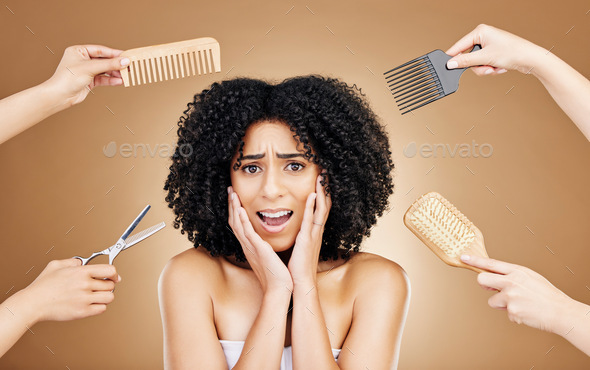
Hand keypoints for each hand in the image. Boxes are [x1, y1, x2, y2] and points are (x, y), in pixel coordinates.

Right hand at [19, 258, 119, 323]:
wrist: (33, 303)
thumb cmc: (42, 286)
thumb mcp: (56, 264)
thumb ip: (72, 261)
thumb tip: (81, 262)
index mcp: (81, 272)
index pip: (110, 270)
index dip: (114, 273)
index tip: (114, 276)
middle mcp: (85, 285)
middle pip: (110, 285)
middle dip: (107, 285)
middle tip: (100, 287)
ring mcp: (84, 299)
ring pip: (109, 297)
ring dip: (105, 297)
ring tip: (97, 296)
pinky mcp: (82, 312)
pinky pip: (102, 309)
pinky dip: (99, 307)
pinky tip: (91, 304)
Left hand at [44, 45, 129, 106]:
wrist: (59, 96)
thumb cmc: (67, 79)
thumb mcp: (90, 68)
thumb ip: (109, 64)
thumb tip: (124, 61)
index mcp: (79, 51)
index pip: (100, 50)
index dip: (114, 53)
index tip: (126, 56)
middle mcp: (82, 60)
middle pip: (104, 60)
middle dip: (116, 64)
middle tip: (128, 66)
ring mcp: (86, 71)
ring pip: (105, 70)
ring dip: (115, 73)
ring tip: (126, 75)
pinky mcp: (89, 81)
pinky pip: (103, 79)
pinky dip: (111, 80)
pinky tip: (119, 81)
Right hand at [227, 186, 292, 293]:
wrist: (279, 289)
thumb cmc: (276, 275)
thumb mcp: (268, 257)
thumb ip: (264, 248)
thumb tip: (265, 242)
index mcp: (250, 247)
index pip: (239, 225)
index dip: (235, 211)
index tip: (235, 198)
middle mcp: (247, 246)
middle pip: (234, 222)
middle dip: (232, 205)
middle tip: (230, 190)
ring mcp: (251, 247)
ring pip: (238, 224)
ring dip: (234, 208)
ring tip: (232, 194)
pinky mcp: (258, 249)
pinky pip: (247, 233)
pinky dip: (242, 220)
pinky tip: (240, 209)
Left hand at [287, 173, 331, 285]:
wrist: (301, 283)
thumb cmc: (298, 267)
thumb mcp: (300, 247)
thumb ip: (301, 237)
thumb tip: (298, 230)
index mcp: (314, 233)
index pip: (320, 209)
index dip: (322, 194)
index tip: (321, 180)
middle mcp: (317, 231)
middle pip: (325, 205)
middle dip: (325, 189)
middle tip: (325, 173)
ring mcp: (314, 235)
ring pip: (321, 209)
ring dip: (322, 193)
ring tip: (322, 178)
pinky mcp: (307, 239)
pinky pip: (311, 220)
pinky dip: (312, 206)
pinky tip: (312, 195)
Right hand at [445, 24, 545, 75]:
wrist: (530, 59)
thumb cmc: (513, 52)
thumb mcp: (485, 58)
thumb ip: (465, 61)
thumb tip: (451, 63)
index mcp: (480, 31)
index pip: (459, 45)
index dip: (454, 57)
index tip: (446, 66)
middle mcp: (484, 36)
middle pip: (468, 57)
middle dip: (478, 66)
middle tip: (486, 68)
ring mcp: (489, 45)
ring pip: (476, 63)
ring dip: (485, 69)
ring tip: (495, 68)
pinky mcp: (494, 53)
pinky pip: (484, 64)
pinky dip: (491, 69)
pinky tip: (500, 67)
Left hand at [460, 254, 574, 333]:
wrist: (560, 311)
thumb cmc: (546, 295)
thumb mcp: (530, 277)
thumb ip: (512, 275)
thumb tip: (495, 276)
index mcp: (517, 271)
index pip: (491, 263)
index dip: (475, 260)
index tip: (463, 257)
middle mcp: (511, 282)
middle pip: (482, 279)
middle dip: (484, 285)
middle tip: (493, 288)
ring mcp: (510, 296)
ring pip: (492, 300)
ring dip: (502, 304)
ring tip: (520, 303)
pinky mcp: (512, 311)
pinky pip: (505, 313)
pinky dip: (513, 314)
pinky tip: (525, 311)